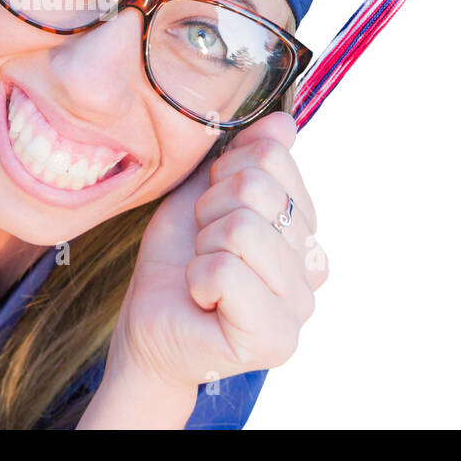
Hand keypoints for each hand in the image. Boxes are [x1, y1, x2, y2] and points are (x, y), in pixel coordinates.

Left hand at [101, 112, 328, 417]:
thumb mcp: (205, 194)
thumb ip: (247, 157)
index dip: (224, 174)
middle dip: (209, 209)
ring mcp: (300, 308)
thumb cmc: (176, 260)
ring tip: (201, 272)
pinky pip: (226, 273)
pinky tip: (201, 298)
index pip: (274, 158)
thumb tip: (284, 121)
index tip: (210, 209)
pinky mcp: (275, 339)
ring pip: (243, 229)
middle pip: (258, 190)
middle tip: (202, 244)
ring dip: (204, 246)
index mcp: (304, 228)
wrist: (147, 323)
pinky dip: (197, 278)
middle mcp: (313, 268)